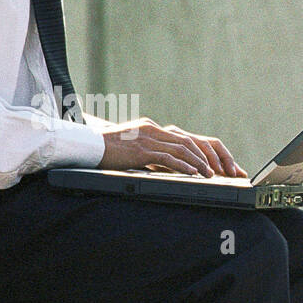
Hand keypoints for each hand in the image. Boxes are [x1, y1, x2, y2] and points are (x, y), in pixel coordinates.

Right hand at [98, 119, 247, 177]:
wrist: (86, 145)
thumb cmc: (106, 149)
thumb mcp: (131, 147)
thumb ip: (147, 151)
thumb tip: (162, 165)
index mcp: (151, 128)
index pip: (181, 138)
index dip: (199, 150)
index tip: (210, 162)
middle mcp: (152, 130)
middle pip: (187, 142)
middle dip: (205, 156)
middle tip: (216, 169)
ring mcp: (148, 139)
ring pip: (182, 149)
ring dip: (199, 163)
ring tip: (210, 174)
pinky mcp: (142, 150)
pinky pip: (169, 158)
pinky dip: (185, 166)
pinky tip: (194, 174)